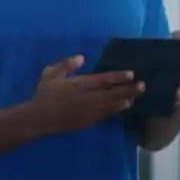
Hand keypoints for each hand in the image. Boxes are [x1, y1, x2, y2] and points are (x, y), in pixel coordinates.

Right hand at [26, 55, 144, 135]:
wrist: (38, 119)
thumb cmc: (44, 94)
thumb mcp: (51, 73)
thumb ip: (66, 64)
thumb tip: (81, 57)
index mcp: (78, 85)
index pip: (102, 80)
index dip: (117, 77)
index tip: (131, 74)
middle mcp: (86, 99)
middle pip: (111, 93)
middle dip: (127, 90)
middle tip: (142, 86)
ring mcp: (88, 112)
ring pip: (110, 106)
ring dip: (124, 101)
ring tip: (135, 97)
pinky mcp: (87, 122)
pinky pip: (105, 116)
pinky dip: (115, 111)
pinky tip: (122, 107)